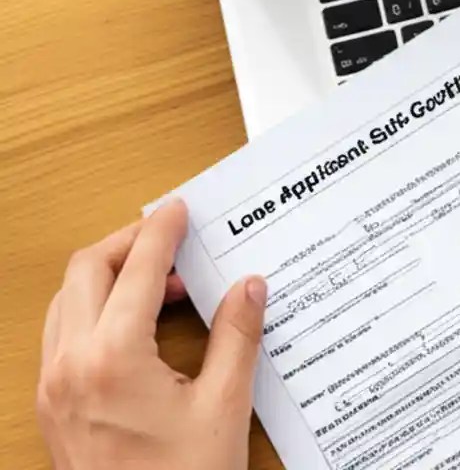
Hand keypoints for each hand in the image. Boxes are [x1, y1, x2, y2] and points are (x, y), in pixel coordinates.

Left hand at [37, 201, 267, 469]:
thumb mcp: (224, 407)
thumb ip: (237, 337)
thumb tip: (249, 287)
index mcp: (112, 359)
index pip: (138, 271)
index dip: (162, 232)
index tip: (180, 211)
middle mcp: (70, 365)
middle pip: (87, 271)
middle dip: (129, 243)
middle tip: (171, 238)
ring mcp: (53, 386)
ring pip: (68, 300)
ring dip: (109, 276)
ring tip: (162, 282)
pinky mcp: (51, 405)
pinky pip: (62, 332)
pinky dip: (94, 309)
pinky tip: (136, 323)